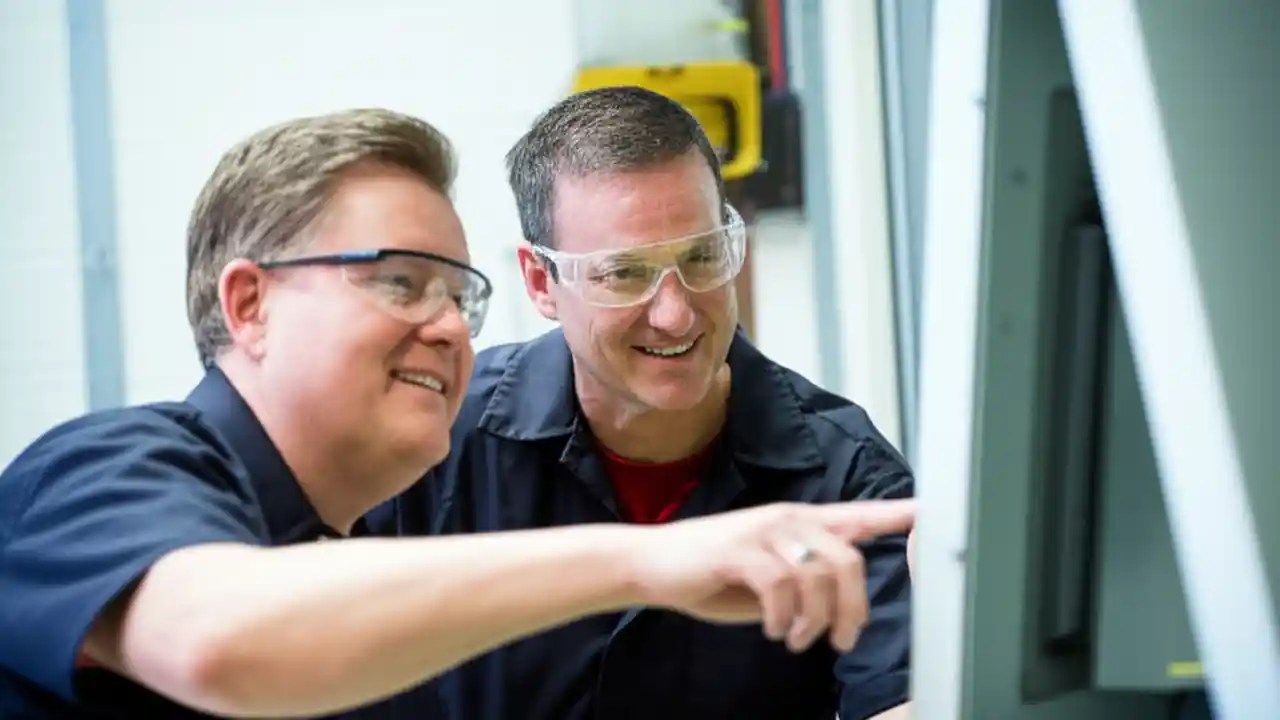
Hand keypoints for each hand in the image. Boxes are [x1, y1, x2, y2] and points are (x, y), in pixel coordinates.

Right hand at [629, 500, 913, 653]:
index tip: (928, 513)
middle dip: (852, 610)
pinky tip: (777, 631)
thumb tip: (842, 608)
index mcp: (799, 523)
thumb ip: (807, 583)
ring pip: (818, 576)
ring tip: (798, 639)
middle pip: (848, 561)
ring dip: (815, 621)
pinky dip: (785, 618)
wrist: (653, 564)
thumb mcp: (771, 579)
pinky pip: (782, 586)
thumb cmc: (714, 573)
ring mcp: (763, 531)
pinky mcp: (739, 549)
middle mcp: (787, 519)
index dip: (895, 514)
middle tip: (840, 641)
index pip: (857, 514)